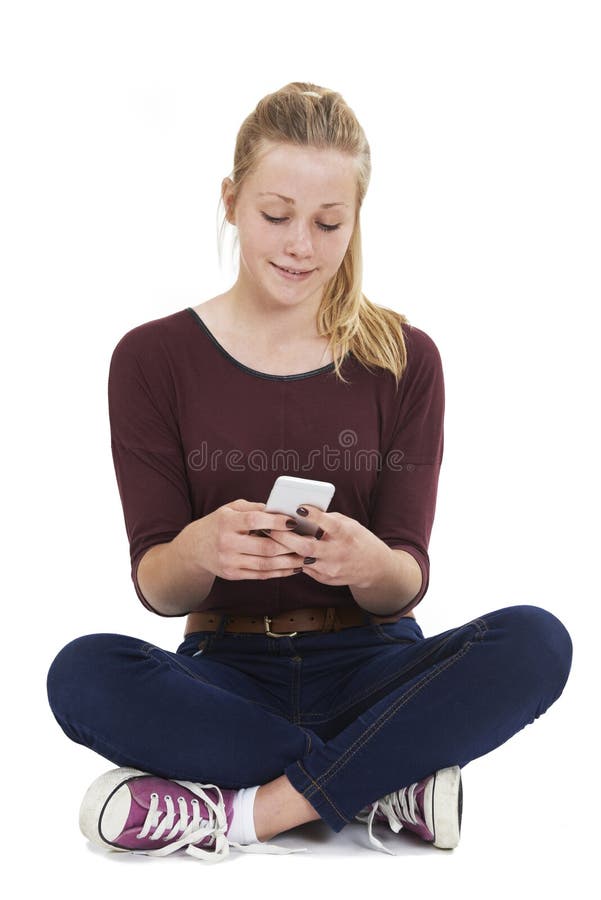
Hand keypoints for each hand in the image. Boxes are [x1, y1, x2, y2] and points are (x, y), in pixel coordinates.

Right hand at [192, 498, 306, 580]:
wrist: (194, 548)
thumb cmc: (218, 524)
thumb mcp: (230, 509)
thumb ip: (254, 508)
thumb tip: (281, 509)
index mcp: (227, 522)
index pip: (254, 521)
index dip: (275, 521)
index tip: (294, 521)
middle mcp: (227, 543)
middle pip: (264, 547)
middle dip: (290, 546)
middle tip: (308, 543)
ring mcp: (229, 561)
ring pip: (265, 564)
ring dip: (289, 563)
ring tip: (305, 558)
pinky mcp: (232, 574)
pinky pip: (260, 575)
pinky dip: (279, 573)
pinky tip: (292, 568)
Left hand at [266, 503, 390, 588]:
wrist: (373, 567)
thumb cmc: (357, 539)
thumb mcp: (349, 524)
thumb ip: (328, 519)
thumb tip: (301, 513)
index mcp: (346, 534)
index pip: (328, 524)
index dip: (313, 516)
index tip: (299, 507)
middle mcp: (338, 553)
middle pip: (306, 547)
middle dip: (285, 537)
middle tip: (270, 527)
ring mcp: (331, 568)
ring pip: (301, 560)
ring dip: (284, 550)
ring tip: (270, 539)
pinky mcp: (325, 578)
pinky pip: (304, 568)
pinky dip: (293, 558)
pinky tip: (282, 551)